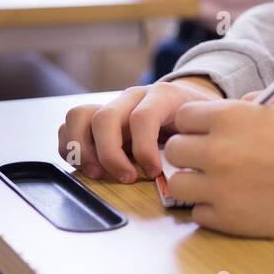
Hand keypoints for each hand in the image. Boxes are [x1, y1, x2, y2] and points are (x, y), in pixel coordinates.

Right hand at [57, 76, 223, 181]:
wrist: (191, 101)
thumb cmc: (195, 121)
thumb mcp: (204, 128)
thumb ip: (195, 144)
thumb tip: (184, 171)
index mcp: (162, 96)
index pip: (143, 117)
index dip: (144, 149)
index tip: (154, 172)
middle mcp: (133, 96)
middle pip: (105, 117)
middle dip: (110, 155)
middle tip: (126, 177)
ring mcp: (112, 104)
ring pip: (79, 115)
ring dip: (83, 150)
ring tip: (98, 173)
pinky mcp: (98, 116)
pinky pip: (70, 124)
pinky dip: (71, 147)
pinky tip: (88, 166)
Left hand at [165, 83, 273, 238]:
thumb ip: (257, 97)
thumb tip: (238, 107)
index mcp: (230, 117)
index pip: (183, 117)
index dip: (196, 122)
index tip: (209, 130)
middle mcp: (217, 152)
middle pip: (174, 150)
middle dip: (190, 150)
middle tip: (210, 156)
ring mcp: (221, 188)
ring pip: (178, 183)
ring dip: (194, 180)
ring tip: (216, 181)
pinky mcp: (229, 219)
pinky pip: (197, 212)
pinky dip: (210, 207)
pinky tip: (232, 200)